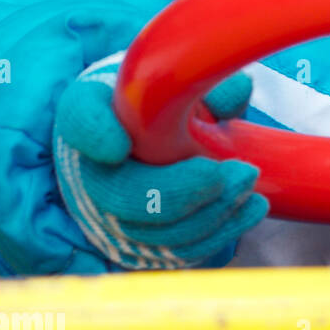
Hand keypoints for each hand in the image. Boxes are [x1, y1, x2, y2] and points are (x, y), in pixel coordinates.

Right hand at [53, 52, 268, 270]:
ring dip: (208, 215)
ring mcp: (112, 213)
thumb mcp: (176, 76)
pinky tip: (249, 210)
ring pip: (151, 233)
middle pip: (123, 194)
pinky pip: (173, 253)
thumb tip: (232, 98)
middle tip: (232, 172)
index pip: (80, 118)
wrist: (151, 132)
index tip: (119, 144)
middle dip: (182, 191)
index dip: (95, 133)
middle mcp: (92, 167)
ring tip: (249, 187)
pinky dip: (215, 236)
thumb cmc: (159, 98)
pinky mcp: (141, 241)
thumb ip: (200, 78)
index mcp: (93, 110)